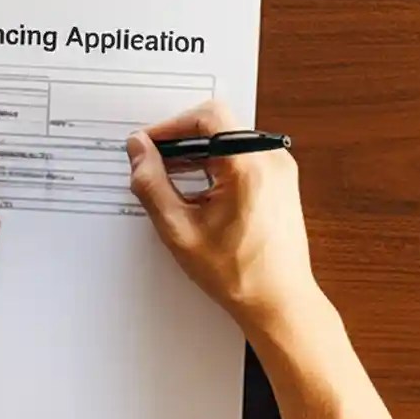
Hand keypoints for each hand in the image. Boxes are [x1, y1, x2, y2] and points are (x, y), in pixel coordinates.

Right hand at [125, 101, 320, 330]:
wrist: (279, 301)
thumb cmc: (237, 273)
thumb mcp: (178, 228)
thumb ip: (151, 183)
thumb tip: (138, 149)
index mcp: (249, 166)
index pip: (207, 116)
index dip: (170, 125)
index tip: (148, 145)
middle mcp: (271, 159)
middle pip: (217, 125)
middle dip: (180, 140)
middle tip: (153, 164)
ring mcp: (280, 168)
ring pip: (228, 139)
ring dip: (197, 153)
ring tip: (171, 180)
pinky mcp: (282, 180)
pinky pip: (243, 155)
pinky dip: (216, 163)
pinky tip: (197, 190)